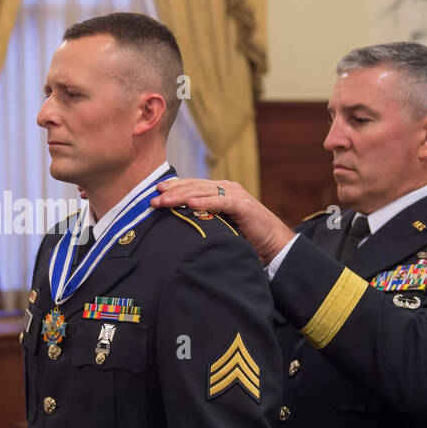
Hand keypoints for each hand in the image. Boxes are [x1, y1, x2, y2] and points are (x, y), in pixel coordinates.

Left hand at [152, 177, 295, 262]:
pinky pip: (220, 202)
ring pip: (203, 192)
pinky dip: (204, 202)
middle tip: (153, 198)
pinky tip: (190, 203)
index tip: (156, 191)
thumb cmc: (246, 235)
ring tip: (165, 201)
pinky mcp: (242, 206)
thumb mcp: (220, 224)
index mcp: (220, 191)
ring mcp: (235, 195)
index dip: (174, 187)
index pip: (193, 185)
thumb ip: (204, 218)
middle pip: (194, 186)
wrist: (273, 242)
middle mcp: (227, 189)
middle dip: (172, 191)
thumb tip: (179, 223)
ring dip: (181, 196)